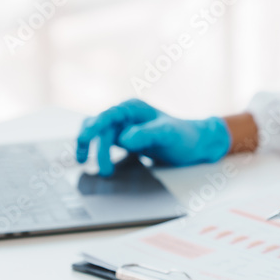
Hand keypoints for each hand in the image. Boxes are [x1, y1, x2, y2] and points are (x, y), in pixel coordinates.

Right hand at [76, 99, 230, 175]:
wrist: (195, 145)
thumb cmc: (184, 136)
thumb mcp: (168, 135)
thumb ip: (147, 134)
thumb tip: (124, 139)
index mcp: (134, 108)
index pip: (108, 116)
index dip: (94, 127)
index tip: (85, 139)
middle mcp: (125, 115)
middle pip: (100, 128)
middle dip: (97, 148)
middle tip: (104, 171)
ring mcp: (123, 127)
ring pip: (98, 135)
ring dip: (94, 150)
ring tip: (97, 169)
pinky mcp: (124, 139)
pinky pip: (104, 144)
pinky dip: (98, 153)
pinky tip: (97, 165)